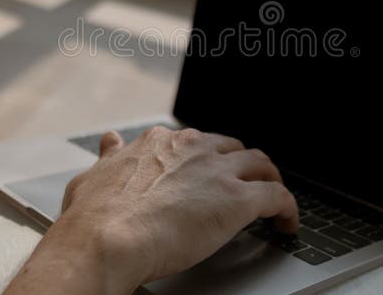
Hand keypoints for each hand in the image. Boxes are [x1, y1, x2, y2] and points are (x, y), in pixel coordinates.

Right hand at [60, 125, 298, 290]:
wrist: (105, 240)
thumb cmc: (94, 216)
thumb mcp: (94, 175)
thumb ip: (109, 156)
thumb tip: (110, 142)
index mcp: (160, 143)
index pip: (196, 142)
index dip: (206, 158)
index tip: (208, 171)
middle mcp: (192, 148)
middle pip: (232, 147)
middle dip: (241, 164)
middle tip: (244, 182)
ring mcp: (217, 172)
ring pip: (261, 164)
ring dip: (270, 179)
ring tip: (273, 197)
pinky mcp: (238, 200)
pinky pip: (277, 196)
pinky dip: (288, 208)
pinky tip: (288, 222)